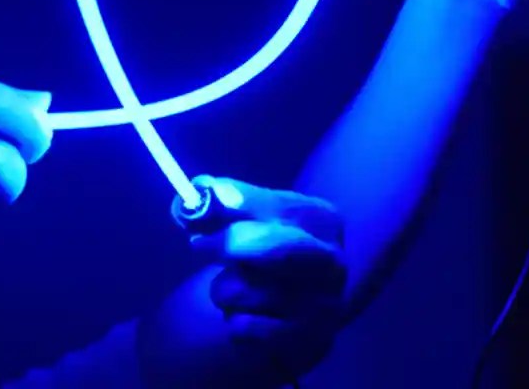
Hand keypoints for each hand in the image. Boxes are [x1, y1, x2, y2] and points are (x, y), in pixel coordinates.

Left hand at [188, 176, 346, 379]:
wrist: (308, 311)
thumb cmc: (276, 250)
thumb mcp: (261, 219)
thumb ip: (230, 200)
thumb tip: (201, 187)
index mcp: (323, 220)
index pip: (275, 206)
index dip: (232, 206)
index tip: (197, 209)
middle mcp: (331, 262)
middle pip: (272, 248)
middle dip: (227, 245)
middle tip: (198, 244)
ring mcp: (320, 305)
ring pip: (241, 291)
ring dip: (223, 289)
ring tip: (238, 287)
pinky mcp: (301, 341)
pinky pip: (241, 326)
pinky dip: (233, 319)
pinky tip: (250, 314)